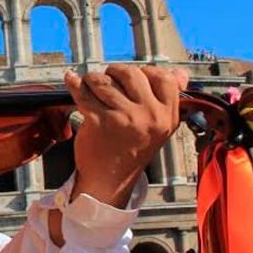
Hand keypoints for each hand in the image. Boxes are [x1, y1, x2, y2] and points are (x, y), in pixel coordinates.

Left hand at [63, 65, 189, 206]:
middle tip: (107, 80)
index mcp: (167, 116)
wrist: (109, 180)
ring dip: (92, 79)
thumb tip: (180, 72)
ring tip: (90, 85)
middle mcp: (149, 116)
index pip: (163, 78)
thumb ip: (168, 99)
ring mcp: (124, 118)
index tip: (133, 78)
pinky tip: (72, 80)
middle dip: (114, 72)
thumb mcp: (159, 127)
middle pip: (131, 74)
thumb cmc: (131, 150)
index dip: (146, 72)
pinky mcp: (100, 121)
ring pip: (104, 81)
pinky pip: (84, 93)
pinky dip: (75, 84)